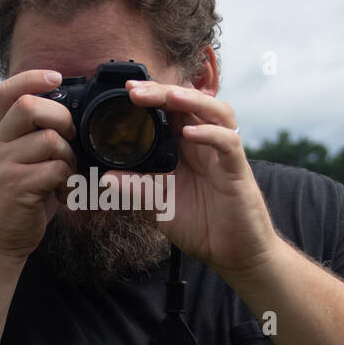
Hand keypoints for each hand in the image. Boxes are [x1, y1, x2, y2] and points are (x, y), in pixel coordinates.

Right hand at [0, 70, 76, 262]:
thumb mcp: (29, 158)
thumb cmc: (26, 193)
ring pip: (49, 140)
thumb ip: (42, 134)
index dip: (32, 78)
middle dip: (62, 119)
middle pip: (30, 107)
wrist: (4, 236)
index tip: (56, 77)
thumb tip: (77, 114)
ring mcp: (5, 163)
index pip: (7, 91)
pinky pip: (55, 169)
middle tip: (70, 139)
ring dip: (69, 157)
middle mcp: (0, 143)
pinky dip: (68, 181)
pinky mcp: (16, 186)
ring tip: (66, 175)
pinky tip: (61, 192)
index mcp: (4, 131)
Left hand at [115, 81, 280, 279]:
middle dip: (163, 92)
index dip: (151, 98)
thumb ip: (136, 190)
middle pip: (190, 104)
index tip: (125, 91)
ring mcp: (222, 155)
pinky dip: (211, 134)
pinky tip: (190, 133)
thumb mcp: (159, 208)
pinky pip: (229, 143)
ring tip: (169, 96)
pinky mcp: (237, 170)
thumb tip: (106, 179)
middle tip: (136, 91)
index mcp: (185, 149)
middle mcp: (205, 145)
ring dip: (192, 101)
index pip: (170, 111)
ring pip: (216, 112)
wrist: (233, 253)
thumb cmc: (202, 226)